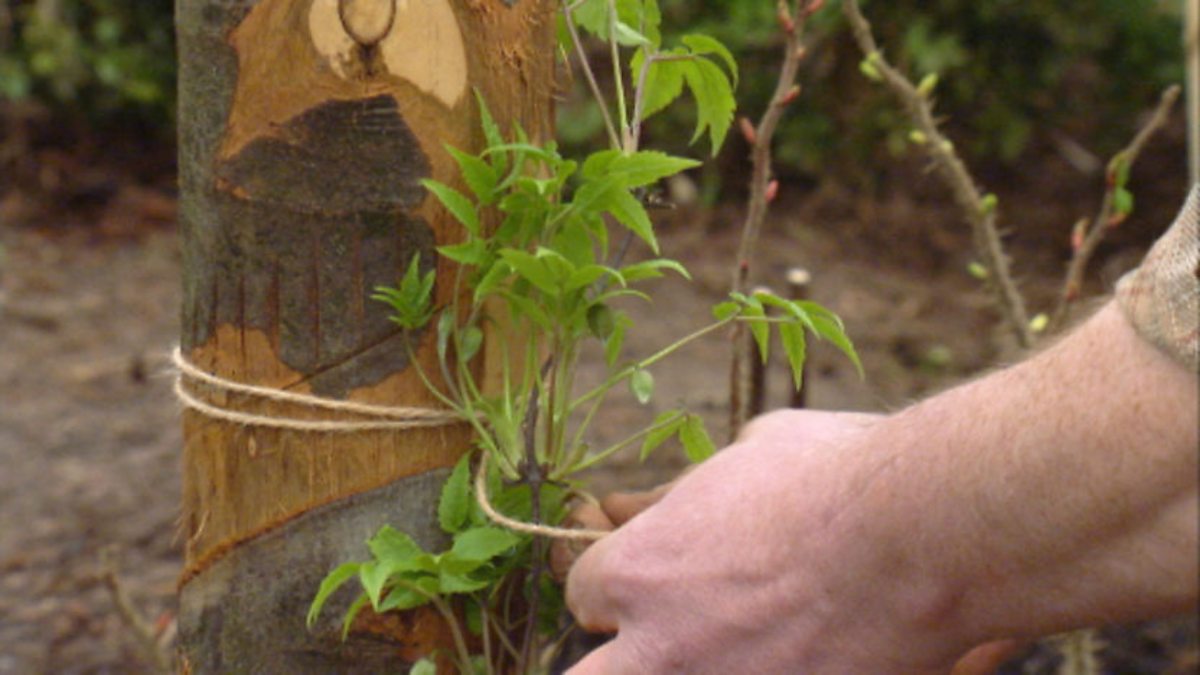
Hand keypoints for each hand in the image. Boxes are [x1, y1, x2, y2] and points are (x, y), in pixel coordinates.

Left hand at [564, 409, 983, 673]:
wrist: (922, 533)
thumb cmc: (838, 475)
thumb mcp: (752, 451)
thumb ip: (691, 488)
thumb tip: (653, 498)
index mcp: (639, 570)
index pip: (583, 593)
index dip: (617, 586)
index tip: (649, 583)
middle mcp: (661, 647)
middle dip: (614, 659)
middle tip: (660, 640)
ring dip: (676, 671)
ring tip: (727, 653)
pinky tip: (796, 659)